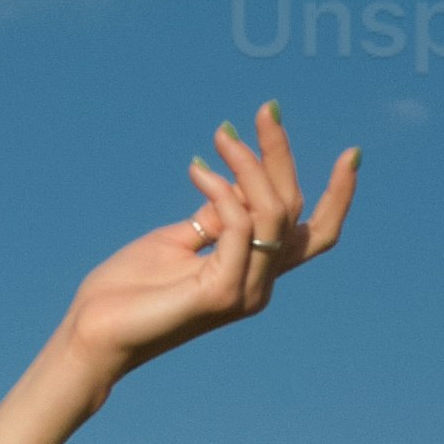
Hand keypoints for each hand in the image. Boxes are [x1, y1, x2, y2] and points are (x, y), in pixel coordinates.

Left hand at [53, 103, 359, 396]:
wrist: (91, 332)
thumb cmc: (127, 289)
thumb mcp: (181, 238)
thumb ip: (216, 215)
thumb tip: (238, 179)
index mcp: (254, 272)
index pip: (315, 235)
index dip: (340, 197)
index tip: (351, 154)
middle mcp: (258, 285)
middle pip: (292, 209)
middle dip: (281, 154)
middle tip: (263, 111)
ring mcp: (242, 292)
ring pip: (271, 212)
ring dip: (248, 163)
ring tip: (219, 137)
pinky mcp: (219, 294)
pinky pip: (238, 225)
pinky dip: (221, 190)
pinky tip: (197, 169)